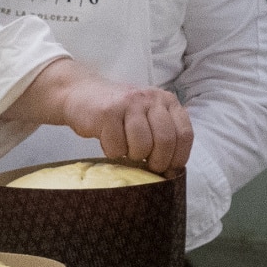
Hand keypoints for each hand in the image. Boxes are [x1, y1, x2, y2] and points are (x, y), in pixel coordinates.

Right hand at [24, 60, 194, 172]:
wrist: (82, 94)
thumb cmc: (119, 113)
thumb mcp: (147, 116)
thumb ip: (163, 135)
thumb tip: (173, 171)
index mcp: (166, 100)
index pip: (185, 134)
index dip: (178, 158)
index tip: (169, 169)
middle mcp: (151, 98)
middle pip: (166, 141)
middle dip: (158, 162)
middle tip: (147, 166)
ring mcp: (129, 103)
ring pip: (142, 146)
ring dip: (133, 156)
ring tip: (125, 148)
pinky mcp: (107, 112)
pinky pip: (117, 147)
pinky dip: (113, 152)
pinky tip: (108, 141)